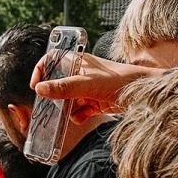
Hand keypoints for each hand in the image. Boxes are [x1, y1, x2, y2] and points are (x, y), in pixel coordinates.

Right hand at [30, 55, 162, 111]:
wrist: (142, 94)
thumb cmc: (118, 81)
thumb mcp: (87, 84)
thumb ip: (63, 87)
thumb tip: (39, 89)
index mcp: (77, 61)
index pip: (51, 60)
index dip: (41, 71)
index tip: (36, 86)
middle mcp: (80, 74)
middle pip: (58, 85)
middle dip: (55, 98)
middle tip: (51, 108)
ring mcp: (87, 89)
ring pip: (67, 101)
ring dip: (68, 110)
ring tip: (75, 110)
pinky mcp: (95, 103)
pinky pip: (78, 112)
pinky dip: (79, 116)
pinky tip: (85, 116)